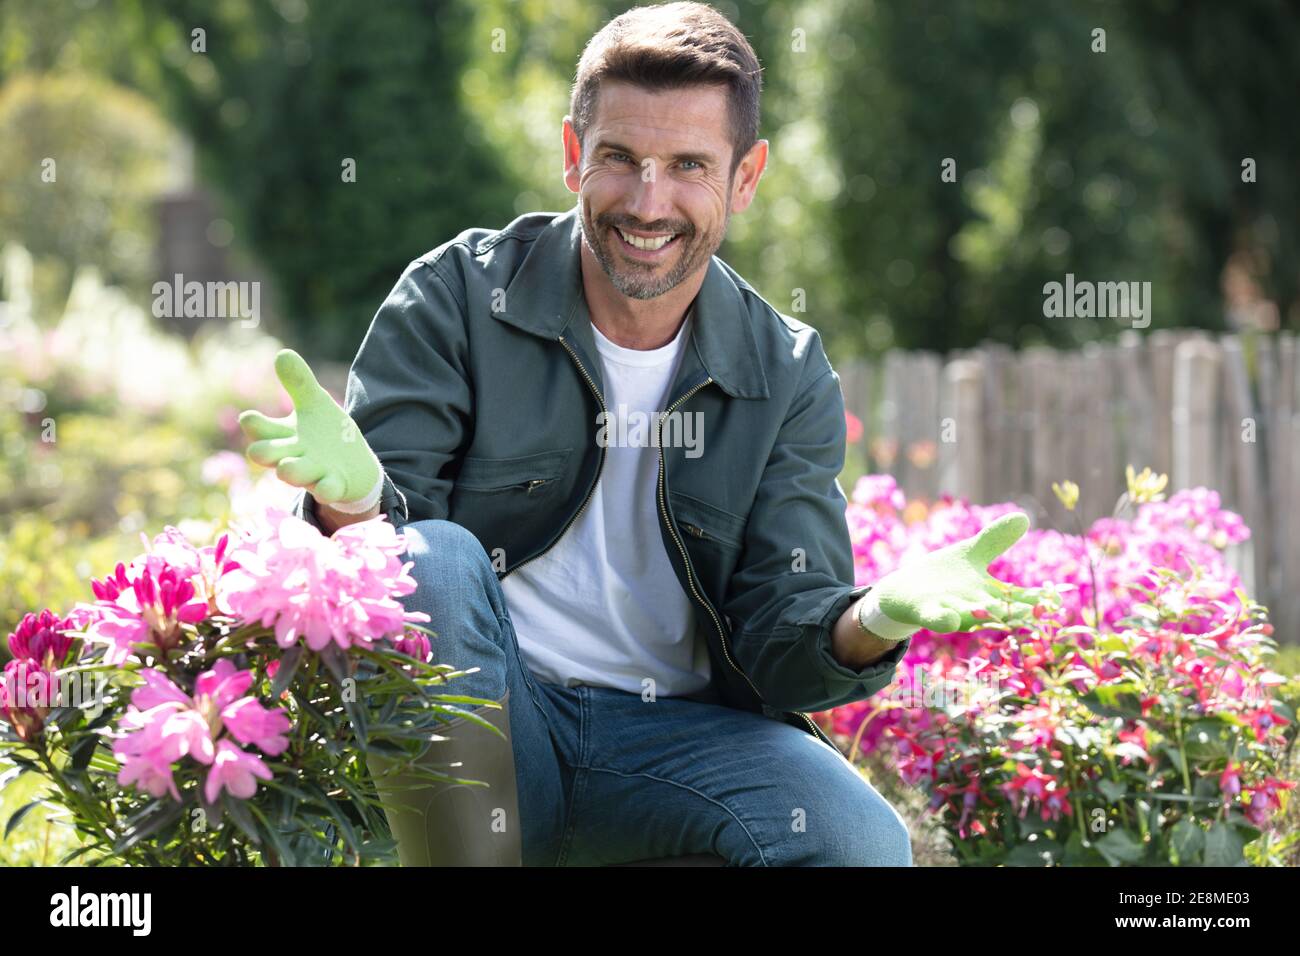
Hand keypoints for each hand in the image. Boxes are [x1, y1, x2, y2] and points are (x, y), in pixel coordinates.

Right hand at [237, 349, 381, 507]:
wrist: (355, 467)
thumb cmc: (325, 435)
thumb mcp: (315, 404)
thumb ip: (299, 383)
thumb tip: (282, 353)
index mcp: (282, 435)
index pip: (257, 428)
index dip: (252, 424)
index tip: (251, 419)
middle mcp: (291, 455)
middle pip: (263, 454)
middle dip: (263, 451)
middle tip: (263, 449)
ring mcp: (311, 473)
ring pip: (291, 473)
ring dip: (290, 470)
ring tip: (290, 466)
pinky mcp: (333, 486)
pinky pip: (326, 491)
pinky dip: (326, 489)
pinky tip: (329, 485)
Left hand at [865, 512, 1039, 636]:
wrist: (903, 591)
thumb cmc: (943, 576)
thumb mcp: (970, 554)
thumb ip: (995, 539)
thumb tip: (1024, 516)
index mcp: (987, 592)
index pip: (1018, 597)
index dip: (1038, 598)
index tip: (1059, 597)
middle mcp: (973, 605)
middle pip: (1000, 611)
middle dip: (1018, 612)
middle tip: (1041, 612)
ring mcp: (950, 609)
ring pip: (971, 615)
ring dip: (984, 614)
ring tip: (998, 610)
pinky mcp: (926, 611)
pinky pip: (936, 619)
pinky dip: (943, 620)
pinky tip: (951, 620)